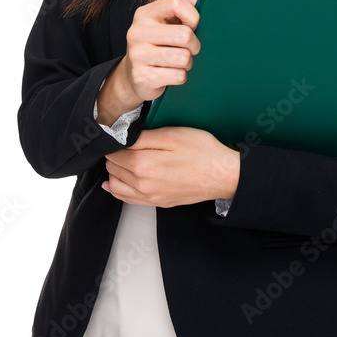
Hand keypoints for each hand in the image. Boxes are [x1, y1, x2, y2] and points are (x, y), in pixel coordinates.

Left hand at [102, 126, 239, 207]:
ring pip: (117, 186)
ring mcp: (151, 196)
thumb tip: (122, 139)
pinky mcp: (159, 202)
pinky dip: (119, 190)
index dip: (115, 142)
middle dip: (114, 156)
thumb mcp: (172, 134)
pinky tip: (116, 184)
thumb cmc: (202, 152)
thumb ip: (143, 138)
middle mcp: (143, 185)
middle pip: (114, 169)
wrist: (223, 175)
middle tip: (122, 146)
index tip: (120, 137)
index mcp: (143, 165)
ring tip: (120, 161)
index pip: (114, 153)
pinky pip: (129, 200)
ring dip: (115, 172)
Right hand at [118, 0, 202, 103]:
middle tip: (188, 49)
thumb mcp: (165, 24)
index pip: (176, 4)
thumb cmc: (154, 47)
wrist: (133, 76)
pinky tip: (170, 74)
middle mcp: (138, 32)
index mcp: (144, 14)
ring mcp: (137, 55)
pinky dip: (180, 76)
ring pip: (183, 57)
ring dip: (187, 63)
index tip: (192, 26)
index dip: (192, 16)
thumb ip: (181, 9)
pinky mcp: (142, 76)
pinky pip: (178, 75)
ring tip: (178, 62)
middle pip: (184, 34)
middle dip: (194, 45)